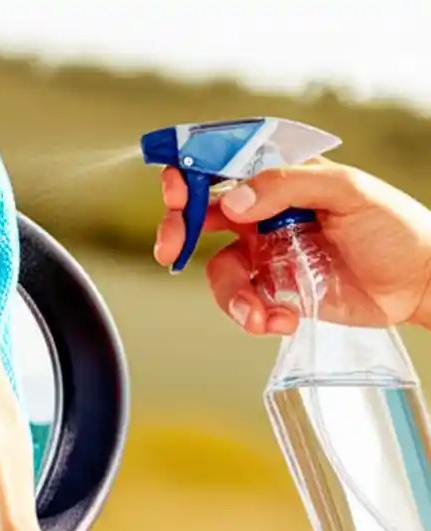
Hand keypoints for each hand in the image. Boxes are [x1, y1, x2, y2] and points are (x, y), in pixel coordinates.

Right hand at [155, 158, 430, 334]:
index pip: (222, 165)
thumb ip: (289, 186)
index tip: (175, 188)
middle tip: (170, 249)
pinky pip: (242, 301)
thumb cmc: (395, 227)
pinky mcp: (274, 289)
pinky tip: (282, 319)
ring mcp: (266, 252)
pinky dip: (252, 315)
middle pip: (200, 215)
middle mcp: (264, 213)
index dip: (190, 172)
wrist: (420, 284)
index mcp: (279, 178)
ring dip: (229, 294)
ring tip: (258, 313)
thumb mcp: (348, 191)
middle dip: (177, 231)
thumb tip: (232, 201)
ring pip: (217, 269)